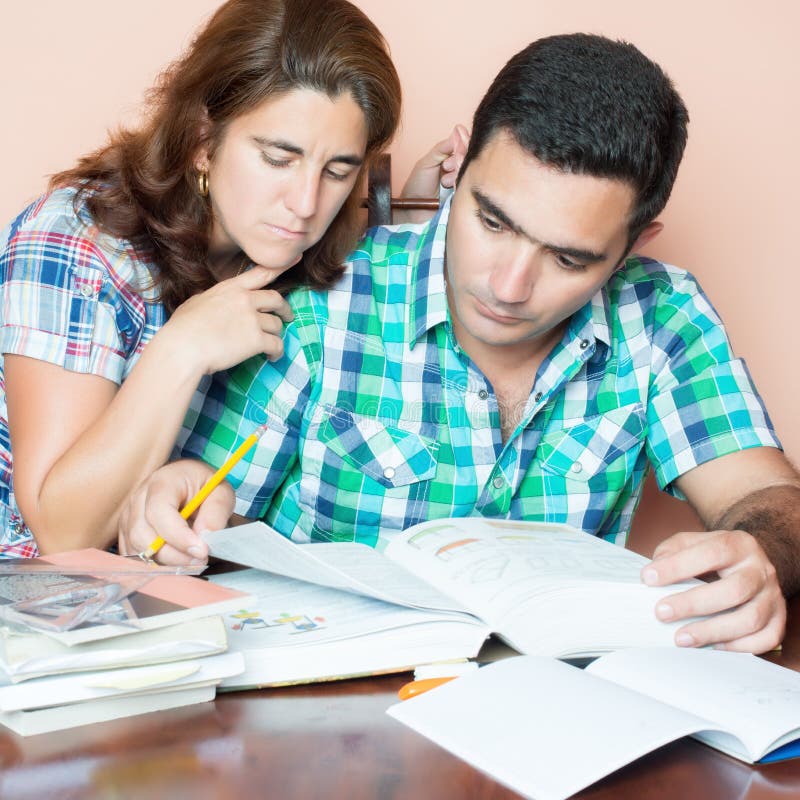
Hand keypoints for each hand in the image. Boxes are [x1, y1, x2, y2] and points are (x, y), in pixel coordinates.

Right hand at [118, 459, 234, 564]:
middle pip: (143, 534)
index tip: (201, 550)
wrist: (189, 480)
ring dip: (164, 562)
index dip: (178, 536)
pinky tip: (176, 561)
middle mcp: (139, 498)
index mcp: (163, 482)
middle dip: (173, 554)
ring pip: (136, 548)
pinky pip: (133, 555)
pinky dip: (154, 563)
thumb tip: (204, 537)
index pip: (159, 512)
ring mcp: (129, 515)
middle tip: (199, 559)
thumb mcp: (221, 492)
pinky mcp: (126, 531)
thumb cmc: (203, 485)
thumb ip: (215, 513)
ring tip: (190, 561)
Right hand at [157, 266, 294, 376]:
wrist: (183, 348)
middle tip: (288, 316)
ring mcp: (252, 319)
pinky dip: (277, 352)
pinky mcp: (257, 339)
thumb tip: (210, 300)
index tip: (295, 259)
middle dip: (284, 309)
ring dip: (276, 334)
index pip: (261, 273)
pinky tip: (272, 356)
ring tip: (270, 344)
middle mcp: (245, 299)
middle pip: (276, 299)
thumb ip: (212, 299)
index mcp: (231, 288)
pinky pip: (277, 344)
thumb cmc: (182, 328)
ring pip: (277, 325)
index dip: (281, 267)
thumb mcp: (195, 302)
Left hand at [398, 125, 469, 221]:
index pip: (463, 145)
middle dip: (457, 160)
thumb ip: (442, 148)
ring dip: (456, 173)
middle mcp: (456, 168)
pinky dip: (459, 183)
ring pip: (469, 169)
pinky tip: (449, 186)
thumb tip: (458, 131)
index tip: (457, 148)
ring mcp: (461, 181)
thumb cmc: (417, 186)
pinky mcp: (463, 194)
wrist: (414, 211)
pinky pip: (469, 184)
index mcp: (447, 158)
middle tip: (445, 167)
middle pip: (468, 156)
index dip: (463, 145)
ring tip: (444, 182)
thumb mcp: (427, 162)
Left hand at [641, 529, 785, 652]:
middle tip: (662, 613)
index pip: (711, 553)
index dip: (678, 567)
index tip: (648, 578)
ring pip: (750, 619)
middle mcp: (760, 569)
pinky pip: (765, 639)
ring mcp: (773, 595)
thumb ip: (671, 551)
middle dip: (693, 604)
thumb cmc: (714, 554)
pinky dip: (738, 646)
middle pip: (734, 590)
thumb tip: (654, 572)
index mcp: (738, 544)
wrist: (750, 561)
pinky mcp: (779, 618)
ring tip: (681, 638)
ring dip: (712, 632)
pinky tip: (713, 646)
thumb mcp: (691, 542)